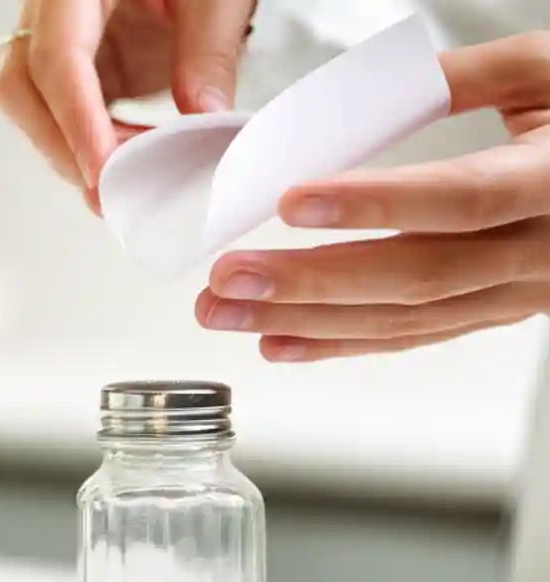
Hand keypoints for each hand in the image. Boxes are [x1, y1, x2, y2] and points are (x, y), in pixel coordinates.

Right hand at [0, 0, 255, 209]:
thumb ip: (209, 48)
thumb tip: (203, 115)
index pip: (57, 56)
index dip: (76, 118)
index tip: (101, 168)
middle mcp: (49, 8)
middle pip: (23, 86)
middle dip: (62, 146)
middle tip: (110, 191)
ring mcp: (57, 35)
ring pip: (32, 104)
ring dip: (74, 149)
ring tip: (133, 173)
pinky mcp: (78, 59)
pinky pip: (64, 110)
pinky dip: (92, 141)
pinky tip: (132, 156)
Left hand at [197, 32, 549, 361]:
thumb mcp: (547, 73)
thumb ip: (464, 77)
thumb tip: (373, 86)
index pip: (461, 199)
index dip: (376, 203)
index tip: (292, 202)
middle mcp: (539, 250)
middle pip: (417, 275)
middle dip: (310, 281)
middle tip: (229, 277)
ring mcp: (517, 292)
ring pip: (405, 318)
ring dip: (305, 320)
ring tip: (227, 311)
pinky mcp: (493, 312)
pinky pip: (412, 338)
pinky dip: (340, 344)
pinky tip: (278, 341)